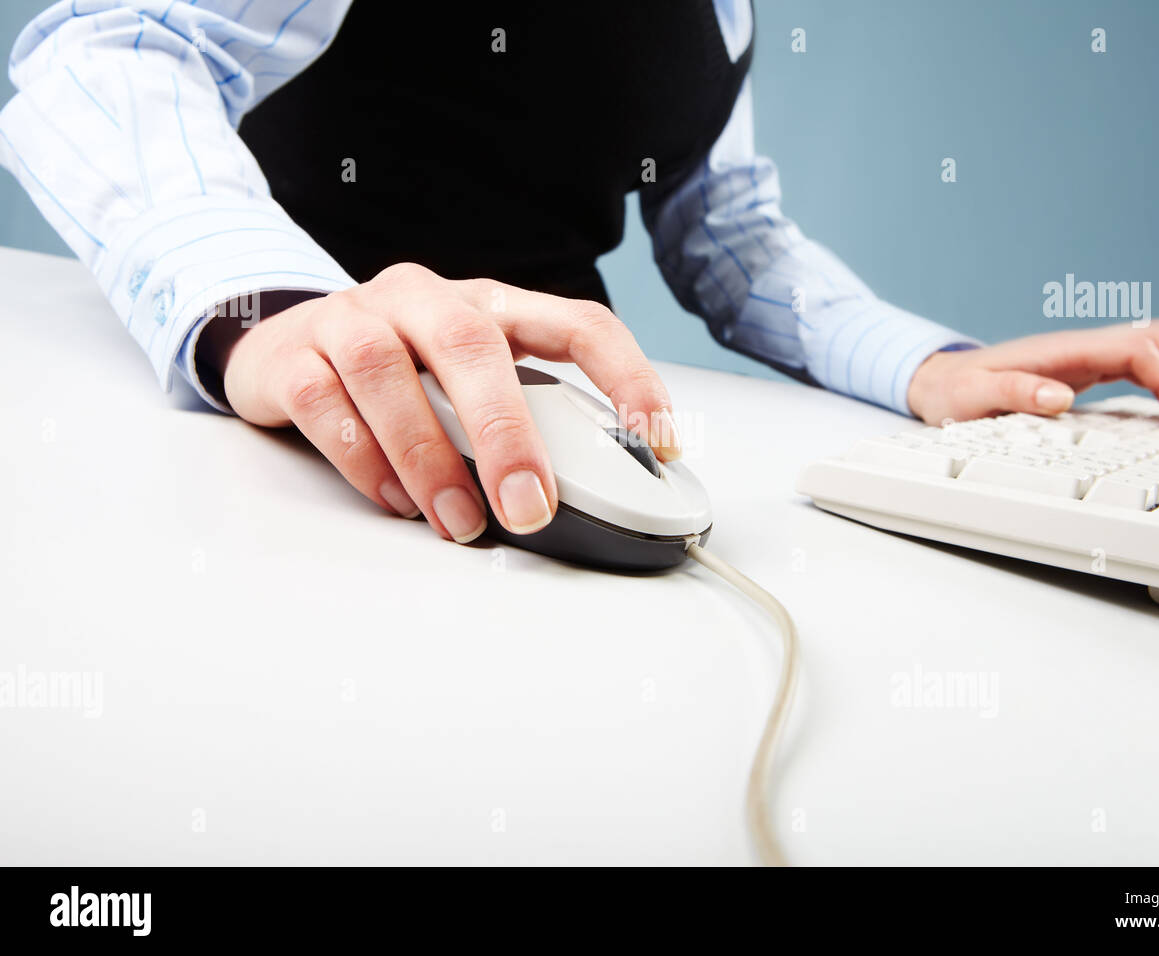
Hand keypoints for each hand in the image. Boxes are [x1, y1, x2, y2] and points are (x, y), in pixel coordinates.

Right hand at [209, 263, 680, 542]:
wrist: (280, 346)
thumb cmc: (397, 372)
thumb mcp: (468, 383)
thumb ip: (520, 420)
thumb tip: (576, 497)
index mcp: (489, 304)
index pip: (577, 323)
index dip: (628, 377)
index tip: (663, 442)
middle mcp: (424, 299)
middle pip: (473, 344)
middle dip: (507, 433)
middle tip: (531, 508)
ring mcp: (353, 319)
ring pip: (388, 372)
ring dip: (428, 456)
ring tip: (457, 520)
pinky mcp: (292, 355)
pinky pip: (324, 402)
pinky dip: (364, 459)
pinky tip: (395, 501)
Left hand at [906, 320, 1158, 429]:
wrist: (935, 381)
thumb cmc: (952, 390)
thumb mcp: (974, 396)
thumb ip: (1015, 393)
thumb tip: (1061, 397)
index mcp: (1061, 352)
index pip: (1138, 348)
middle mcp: (1076, 350)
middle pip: (1153, 340)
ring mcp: (1079, 360)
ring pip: (1147, 352)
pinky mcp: (1078, 373)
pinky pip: (1131, 370)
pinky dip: (1155, 388)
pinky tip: (1158, 417)